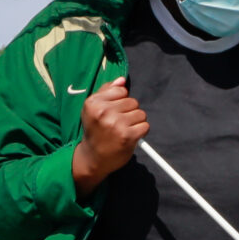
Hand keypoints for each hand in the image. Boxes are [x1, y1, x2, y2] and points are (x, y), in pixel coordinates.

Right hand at [71, 78, 148, 196]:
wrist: (93, 158)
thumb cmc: (95, 131)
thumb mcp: (93, 109)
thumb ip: (107, 91)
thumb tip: (122, 80)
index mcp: (93, 102)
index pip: (121, 91)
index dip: (120, 102)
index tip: (112, 112)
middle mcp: (103, 112)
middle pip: (132, 101)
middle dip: (129, 112)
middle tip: (117, 124)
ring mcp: (116, 124)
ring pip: (140, 113)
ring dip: (136, 122)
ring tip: (123, 130)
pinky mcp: (127, 136)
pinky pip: (145, 126)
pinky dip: (140, 132)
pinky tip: (129, 137)